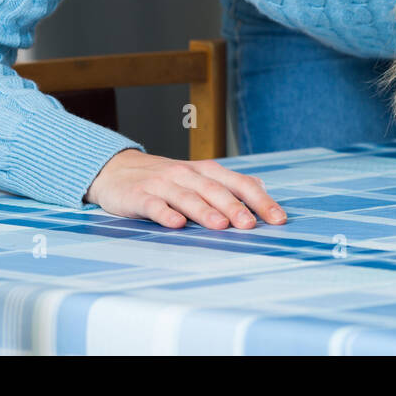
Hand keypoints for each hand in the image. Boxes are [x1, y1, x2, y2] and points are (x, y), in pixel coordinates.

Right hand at [84, 149, 286, 230]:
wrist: (116, 170)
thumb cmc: (165, 180)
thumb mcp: (197, 177)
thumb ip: (226, 184)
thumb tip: (260, 188)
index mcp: (206, 171)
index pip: (239, 183)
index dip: (260, 200)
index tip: (279, 218)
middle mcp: (187, 174)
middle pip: (215, 189)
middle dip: (235, 207)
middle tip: (251, 225)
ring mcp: (162, 184)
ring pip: (187, 196)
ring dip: (205, 211)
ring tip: (221, 226)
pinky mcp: (138, 196)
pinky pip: (153, 205)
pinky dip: (165, 214)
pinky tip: (176, 225)